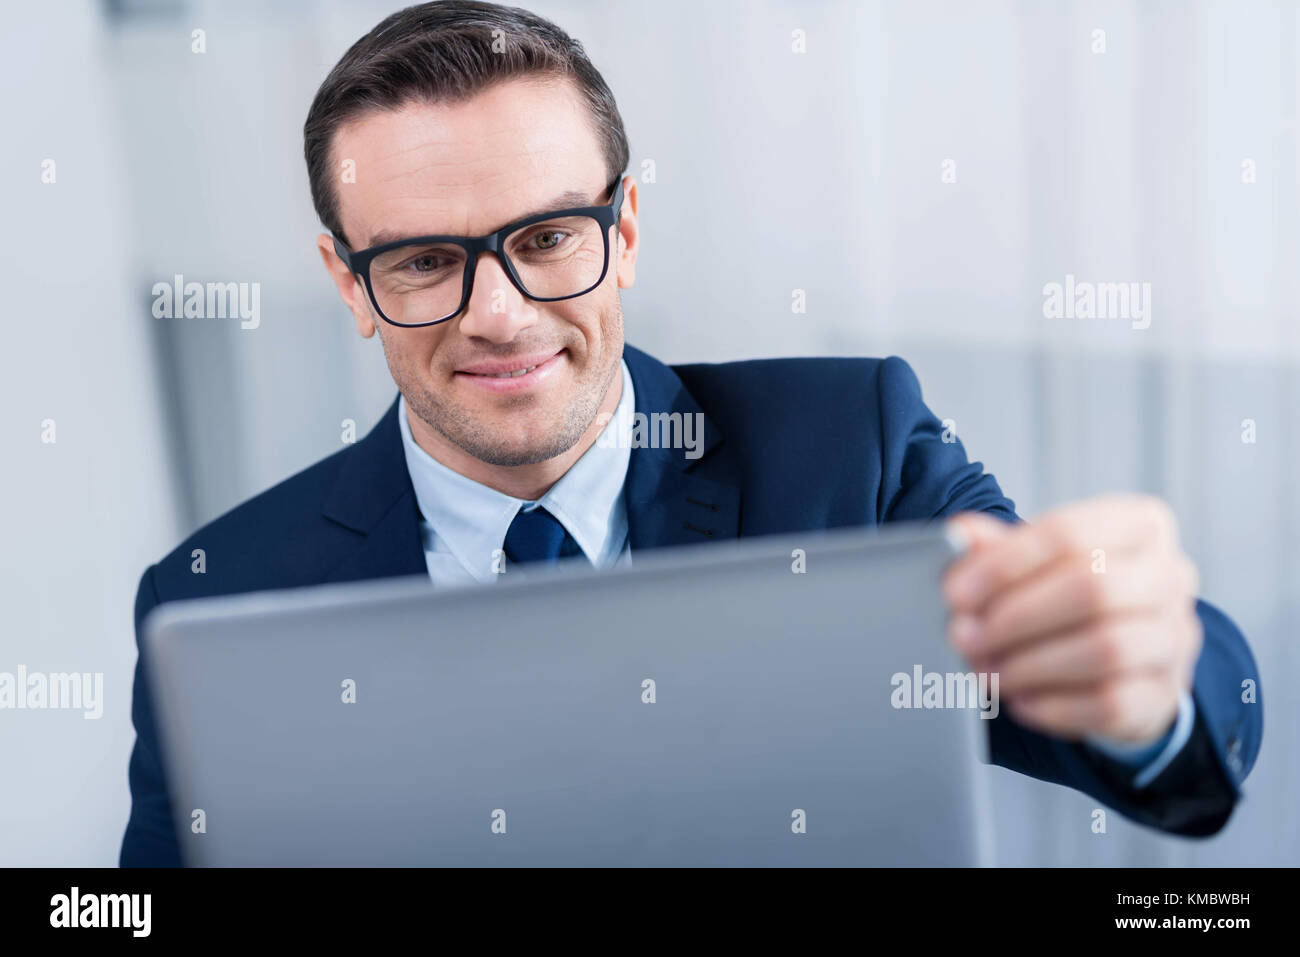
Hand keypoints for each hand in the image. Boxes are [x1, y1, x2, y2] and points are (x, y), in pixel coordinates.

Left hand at [942, 495, 1202, 742]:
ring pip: (1106, 649)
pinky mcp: (1165, 694)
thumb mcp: (1037, 560)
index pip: (1068, 534)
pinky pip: (1111, 703)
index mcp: (1140, 525)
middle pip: (1092, 589)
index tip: (956, 593)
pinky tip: (1019, 700)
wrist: (1124, 655)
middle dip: (1015, 617)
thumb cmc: (1071, 594)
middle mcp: (1169, 576)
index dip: (1003, 565)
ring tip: (986, 670)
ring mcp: (1175, 638)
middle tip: (965, 636)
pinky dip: (1055, 705)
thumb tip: (960, 534)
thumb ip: (997, 547)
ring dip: (1031, 664)